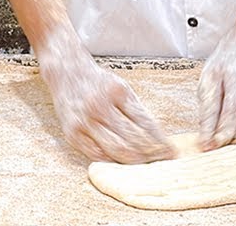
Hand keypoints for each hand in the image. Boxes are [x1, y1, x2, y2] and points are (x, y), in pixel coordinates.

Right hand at [38, 44, 174, 163]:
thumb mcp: (121, 87)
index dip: (161, 141)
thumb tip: (156, 137)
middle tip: (160, 160)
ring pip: (116, 150)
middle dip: (151, 154)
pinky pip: (96, 155)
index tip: (171, 151)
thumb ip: (136, 110)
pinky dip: (112, 161)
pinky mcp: (72, 133)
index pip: (145, 124)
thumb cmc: (97, 81)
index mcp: (116, 92)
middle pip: (132, 141)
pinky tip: (122, 162)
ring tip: (145, 163)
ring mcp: (83, 121)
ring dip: (134, 160)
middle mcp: (98, 107)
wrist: (65, 72)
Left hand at [198, 28, 235, 149]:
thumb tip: (206, 128)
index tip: (203, 141)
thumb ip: (206, 101)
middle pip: (233, 110)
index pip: (212, 104)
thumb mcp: (205, 78)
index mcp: (216, 74)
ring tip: (229, 145)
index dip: (208, 125)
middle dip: (225, 132)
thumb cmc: (219, 67)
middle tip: (216, 147)